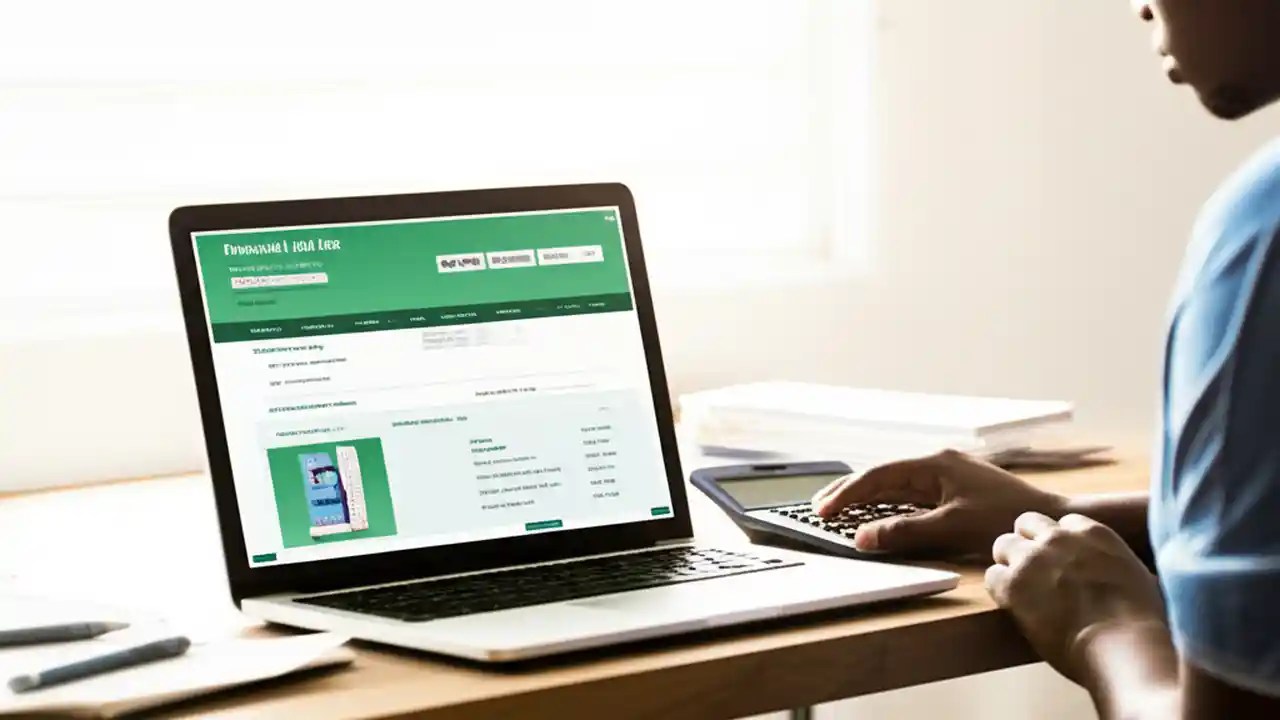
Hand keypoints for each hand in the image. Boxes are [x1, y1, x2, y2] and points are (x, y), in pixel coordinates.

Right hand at [811, 450, 1066, 554]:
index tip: (823, 511)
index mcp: (934, 464)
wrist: (1052, 520)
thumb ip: (905, 531)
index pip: (878, 475)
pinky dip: (887, 506)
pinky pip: (910, 496)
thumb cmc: (1005, 520)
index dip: (847, 493)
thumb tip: (862, 537)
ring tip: (838, 511)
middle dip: (849, 492)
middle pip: (882, 476)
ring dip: (866, 499)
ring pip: (895, 486)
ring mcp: (946, 477)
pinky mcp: (955, 491)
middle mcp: (937, 464)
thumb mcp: (952, 528)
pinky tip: (876, 515)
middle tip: (818, 509)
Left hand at [986, 512, 1167, 684]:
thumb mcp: (1139, 576)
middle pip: (1027, 524)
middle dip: (1029, 544)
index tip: (1064, 564)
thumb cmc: (1142, 623)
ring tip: (1024, 590)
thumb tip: (1117, 572)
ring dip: (1011, 564)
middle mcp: (1059, 538)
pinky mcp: (1013, 585)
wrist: (1125, 647)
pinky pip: (992, 576)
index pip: (1063, 523)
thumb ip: (1116, 563)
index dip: (1061, 544)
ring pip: (1003, 545)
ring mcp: (1033, 559)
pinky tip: (1015, 607)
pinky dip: (1000, 590)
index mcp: (1093, 533)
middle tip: (1036, 573)